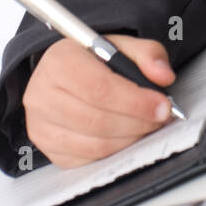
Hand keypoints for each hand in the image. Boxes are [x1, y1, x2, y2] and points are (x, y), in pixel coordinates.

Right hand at [23, 33, 177, 169]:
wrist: (67, 76)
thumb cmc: (93, 61)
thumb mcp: (121, 46)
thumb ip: (147, 55)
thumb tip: (164, 75)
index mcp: (59, 61)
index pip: (99, 88)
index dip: (136, 101)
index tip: (163, 106)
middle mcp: (42, 94)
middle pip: (98, 120)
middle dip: (138, 122)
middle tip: (160, 118)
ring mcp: (41, 125)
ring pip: (95, 144)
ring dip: (130, 139)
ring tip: (147, 126)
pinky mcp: (49, 149)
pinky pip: (88, 160)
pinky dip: (115, 151)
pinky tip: (127, 136)